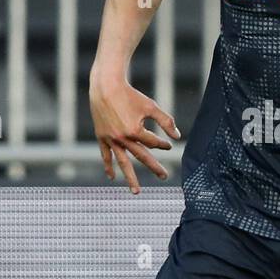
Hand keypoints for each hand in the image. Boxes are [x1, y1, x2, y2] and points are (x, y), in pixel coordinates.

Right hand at [90, 72, 179, 193]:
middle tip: (165, 176)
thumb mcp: (151, 106)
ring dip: (130, 178)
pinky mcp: (102, 137)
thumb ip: (165, 121)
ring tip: (136, 191)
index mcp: (135, 131)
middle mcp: (123, 138)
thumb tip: (177, 136)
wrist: (105, 86)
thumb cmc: (130, 95)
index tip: (168, 145)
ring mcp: (111, 139)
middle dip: (154, 167)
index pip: (153, 143)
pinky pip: (105, 155)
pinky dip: (109, 166)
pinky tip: (112, 177)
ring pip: (123, 162)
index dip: (163, 144)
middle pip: (142, 157)